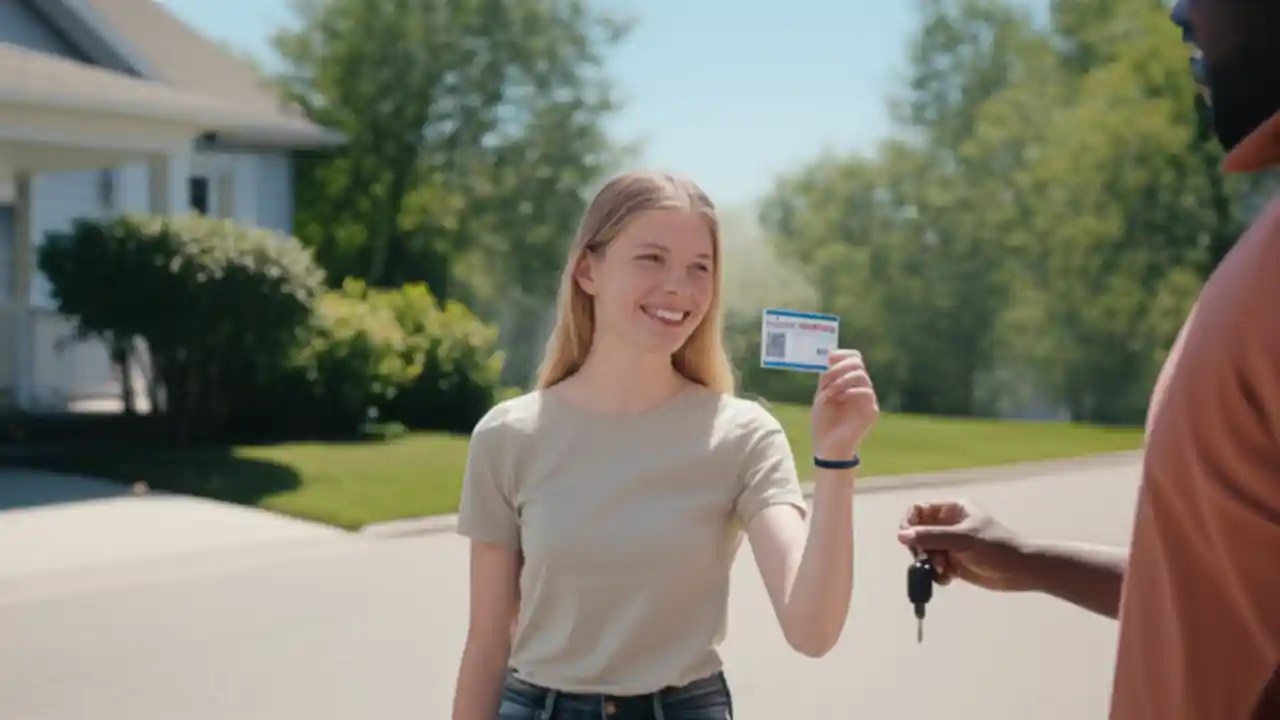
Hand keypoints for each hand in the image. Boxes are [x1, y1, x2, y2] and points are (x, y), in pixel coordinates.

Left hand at [810, 349, 878, 460]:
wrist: (827, 448)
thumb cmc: (823, 424)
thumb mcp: (821, 396)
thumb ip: (826, 378)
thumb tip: (830, 357)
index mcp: (848, 383)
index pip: (854, 359)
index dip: (843, 354)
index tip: (829, 357)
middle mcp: (859, 388)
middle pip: (858, 363)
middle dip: (840, 366)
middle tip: (827, 376)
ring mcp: (867, 400)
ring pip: (862, 375)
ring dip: (842, 379)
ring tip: (830, 391)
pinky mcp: (871, 411)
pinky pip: (866, 392)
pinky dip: (851, 391)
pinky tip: (840, 398)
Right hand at [896, 499, 1035, 591]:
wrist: (1022, 572)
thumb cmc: (997, 548)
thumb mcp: (963, 539)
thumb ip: (932, 537)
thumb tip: (901, 536)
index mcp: (953, 510)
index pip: (919, 510)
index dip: (909, 523)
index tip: (907, 540)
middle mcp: (949, 526)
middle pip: (918, 533)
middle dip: (921, 549)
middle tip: (928, 561)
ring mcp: (951, 545)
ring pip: (925, 552)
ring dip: (929, 564)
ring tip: (943, 571)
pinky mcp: (954, 563)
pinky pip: (934, 567)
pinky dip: (937, 574)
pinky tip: (949, 578)